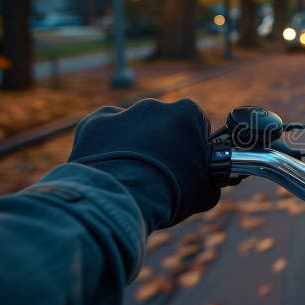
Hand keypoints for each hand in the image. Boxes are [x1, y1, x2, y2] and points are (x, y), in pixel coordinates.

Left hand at [69, 98, 219, 228]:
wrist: (124, 199)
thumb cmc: (172, 193)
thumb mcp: (207, 190)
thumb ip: (209, 175)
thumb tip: (208, 179)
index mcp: (188, 114)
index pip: (195, 125)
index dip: (191, 146)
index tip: (186, 164)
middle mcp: (156, 106)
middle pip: (162, 123)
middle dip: (161, 143)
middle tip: (158, 172)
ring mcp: (123, 112)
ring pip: (132, 126)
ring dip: (133, 145)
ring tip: (131, 175)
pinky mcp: (95, 123)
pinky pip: (104, 131)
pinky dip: (106, 147)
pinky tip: (110, 168)